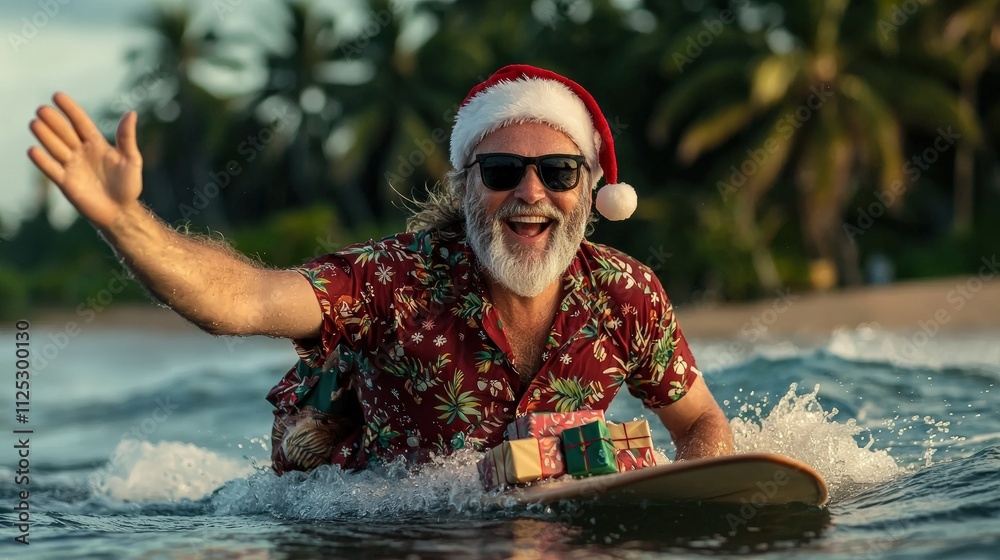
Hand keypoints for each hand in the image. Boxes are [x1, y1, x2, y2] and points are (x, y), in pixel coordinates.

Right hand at [28, 93, 143, 230]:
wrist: (121, 212)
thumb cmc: (128, 185)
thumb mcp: (131, 159)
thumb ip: (127, 137)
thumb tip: (131, 113)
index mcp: (97, 144)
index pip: (81, 123)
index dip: (71, 110)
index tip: (57, 96)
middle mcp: (81, 152)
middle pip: (65, 133)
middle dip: (54, 122)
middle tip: (42, 109)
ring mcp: (72, 167)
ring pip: (56, 148)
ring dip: (45, 137)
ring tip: (35, 123)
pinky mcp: (66, 183)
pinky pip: (52, 170)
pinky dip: (43, 161)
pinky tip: (33, 150)